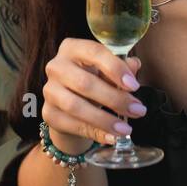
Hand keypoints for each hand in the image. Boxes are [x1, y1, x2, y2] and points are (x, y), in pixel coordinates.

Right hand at [42, 37, 145, 151]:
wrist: (71, 105)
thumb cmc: (93, 80)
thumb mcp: (108, 71)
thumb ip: (122, 67)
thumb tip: (134, 65)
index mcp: (72, 48)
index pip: (94, 52)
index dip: (115, 68)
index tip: (134, 86)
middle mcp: (56, 66)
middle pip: (85, 83)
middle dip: (115, 99)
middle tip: (138, 110)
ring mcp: (49, 90)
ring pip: (76, 107)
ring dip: (104, 120)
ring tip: (126, 129)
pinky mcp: (48, 113)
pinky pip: (72, 125)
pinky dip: (94, 133)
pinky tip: (111, 138)